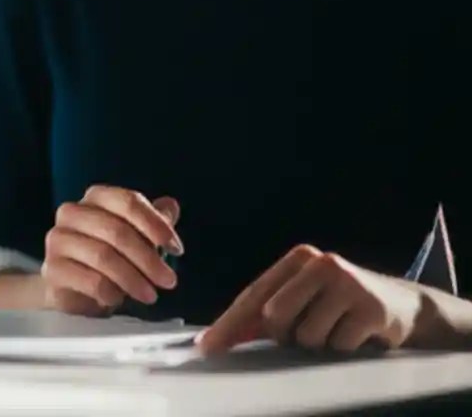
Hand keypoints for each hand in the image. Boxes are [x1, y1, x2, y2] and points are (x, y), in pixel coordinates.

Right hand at [39, 185, 183, 316]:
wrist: (71, 289)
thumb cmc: (107, 257)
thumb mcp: (135, 238)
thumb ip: (151, 222)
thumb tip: (171, 206)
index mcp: (95, 198)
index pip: (128, 201)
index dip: (155, 224)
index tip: (176, 249)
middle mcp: (71, 213)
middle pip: (117, 230)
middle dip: (148, 258)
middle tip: (168, 280)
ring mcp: (58, 240)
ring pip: (103, 256)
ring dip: (133, 279)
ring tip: (150, 295)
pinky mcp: (52, 269)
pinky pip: (89, 280)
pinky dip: (111, 292)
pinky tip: (118, 299)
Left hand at [198, 244, 424, 354]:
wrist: (402, 305)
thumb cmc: (338, 304)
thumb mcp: (301, 298)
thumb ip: (262, 315)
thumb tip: (216, 339)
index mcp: (298, 259)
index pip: (254, 295)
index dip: (229, 324)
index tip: (206, 347)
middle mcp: (321, 264)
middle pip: (275, 316)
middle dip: (284, 335)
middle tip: (306, 332)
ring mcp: (349, 284)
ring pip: (307, 336)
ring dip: (317, 344)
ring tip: (336, 329)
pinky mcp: (371, 308)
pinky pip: (337, 346)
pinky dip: (342, 348)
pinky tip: (356, 334)